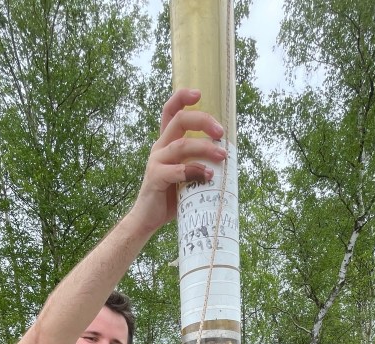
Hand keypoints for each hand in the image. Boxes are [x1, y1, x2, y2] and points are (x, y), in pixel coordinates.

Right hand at [130, 89, 227, 233]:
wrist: (147, 219)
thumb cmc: (170, 197)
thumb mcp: (186, 174)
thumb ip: (198, 162)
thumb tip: (227, 158)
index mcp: (166, 142)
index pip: (170, 111)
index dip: (182, 97)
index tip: (199, 93)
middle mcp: (160, 147)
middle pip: (180, 120)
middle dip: (203, 120)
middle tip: (221, 132)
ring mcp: (156, 161)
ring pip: (182, 145)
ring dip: (205, 148)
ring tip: (222, 156)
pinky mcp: (156, 178)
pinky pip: (177, 170)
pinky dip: (195, 171)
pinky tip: (208, 176)